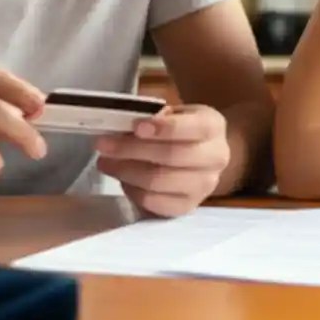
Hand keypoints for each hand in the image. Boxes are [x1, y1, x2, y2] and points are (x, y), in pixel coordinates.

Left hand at [94, 105, 229, 217]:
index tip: (136, 127)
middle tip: (103, 145)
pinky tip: (123, 180)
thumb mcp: (174, 113)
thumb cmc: (181, 129)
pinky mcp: (188, 207)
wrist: (201, 156)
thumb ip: (153, 115)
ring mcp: (204, 186)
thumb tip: (124, 124)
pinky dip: (134, 191)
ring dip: (126, 172)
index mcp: (213, 126)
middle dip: (132, 150)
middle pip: (172, 156)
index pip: (193, 127)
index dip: (163, 128)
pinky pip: (155, 203)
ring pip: (160, 182)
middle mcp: (216, 157)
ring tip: (106, 162)